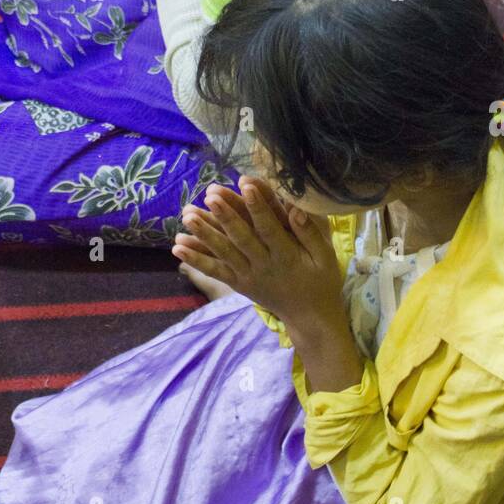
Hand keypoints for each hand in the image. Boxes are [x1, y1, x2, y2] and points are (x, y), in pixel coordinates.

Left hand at [173, 176, 344, 327]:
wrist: (309, 318)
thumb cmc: (321, 281)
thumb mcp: (325, 257)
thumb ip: (311, 233)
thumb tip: (296, 208)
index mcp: (287, 255)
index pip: (269, 227)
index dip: (257, 206)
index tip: (246, 184)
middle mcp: (264, 265)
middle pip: (241, 237)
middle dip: (225, 215)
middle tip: (210, 194)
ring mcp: (248, 276)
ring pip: (224, 253)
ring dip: (203, 234)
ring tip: (187, 215)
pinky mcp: (238, 284)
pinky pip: (215, 271)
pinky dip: (196, 259)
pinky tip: (177, 247)